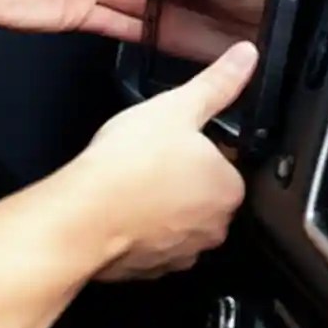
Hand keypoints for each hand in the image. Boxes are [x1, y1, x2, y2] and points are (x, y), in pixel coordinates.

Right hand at [60, 42, 258, 280]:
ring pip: (177, 221)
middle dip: (180, 178)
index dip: (197, 147)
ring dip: (159, 206)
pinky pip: (151, 244)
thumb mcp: (176, 106)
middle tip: (149, 158)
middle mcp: (213, 226)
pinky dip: (138, 229)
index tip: (172, 140)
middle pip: (202, 194)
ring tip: (132, 183)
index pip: (225, 162)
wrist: (82, 216)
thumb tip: (245, 58)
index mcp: (228, 187)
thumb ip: (217, 83)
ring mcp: (182, 252)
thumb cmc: (127, 166)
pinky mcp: (151, 270)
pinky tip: (120, 209)